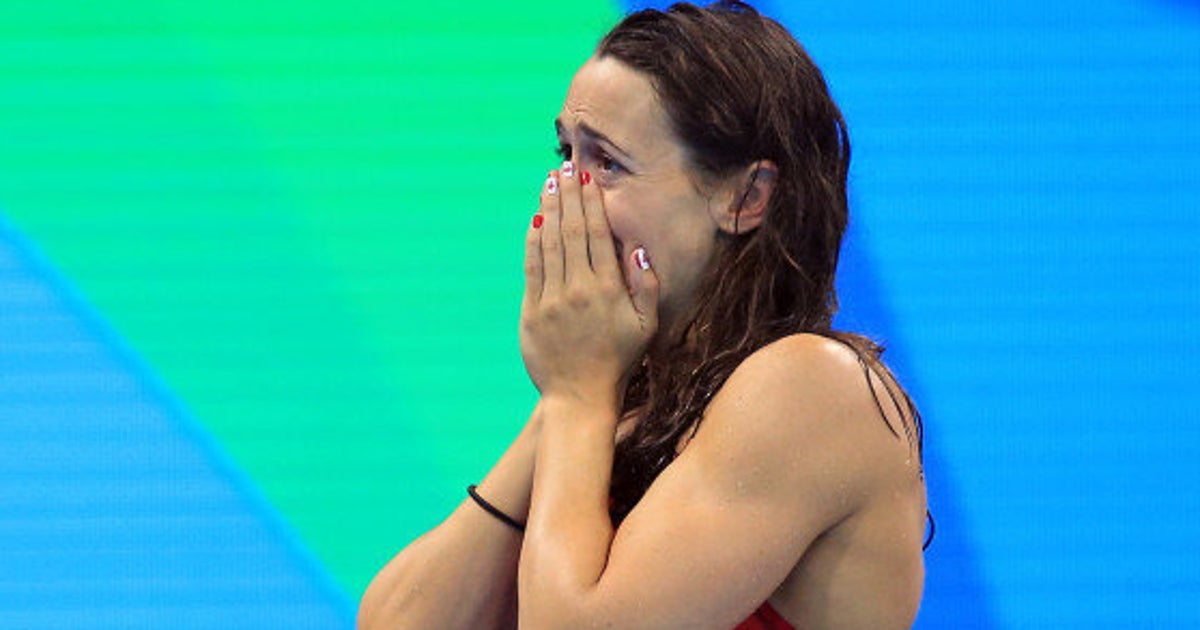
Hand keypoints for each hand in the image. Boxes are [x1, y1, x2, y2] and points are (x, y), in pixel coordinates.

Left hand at [520, 161, 658, 410]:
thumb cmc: (619, 361)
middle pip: (571, 232)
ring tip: (548, 185)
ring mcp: (552, 300)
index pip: (597, 235)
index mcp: (608, 290)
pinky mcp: (531, 312)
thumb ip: (646, 285)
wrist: (579, 397)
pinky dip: (532, 242)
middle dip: (567, 197)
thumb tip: (637, 247)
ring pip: (549, 245)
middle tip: (564, 168)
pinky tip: (534, 221)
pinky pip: (531, 269)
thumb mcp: (646, 326)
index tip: (586, 178)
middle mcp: (578, 290)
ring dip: (548, 211)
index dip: (591, 203)